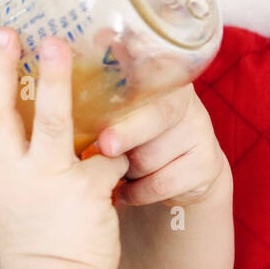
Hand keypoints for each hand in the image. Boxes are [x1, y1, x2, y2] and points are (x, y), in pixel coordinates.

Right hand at [0, 28, 129, 268]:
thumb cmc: (32, 247)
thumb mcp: (6, 205)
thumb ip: (10, 171)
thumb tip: (23, 140)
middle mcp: (10, 175)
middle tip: (5, 33)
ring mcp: (46, 181)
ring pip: (47, 118)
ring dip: (53, 77)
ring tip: (56, 43)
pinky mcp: (83, 190)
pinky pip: (108, 157)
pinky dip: (120, 153)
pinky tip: (130, 153)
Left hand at [95, 84, 227, 206]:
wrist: (182, 174)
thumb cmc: (132, 140)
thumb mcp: (115, 118)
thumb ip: (97, 110)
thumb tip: (62, 107)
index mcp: (157, 78)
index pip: (147, 76)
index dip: (128, 85)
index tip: (109, 112)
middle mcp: (184, 100)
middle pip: (155, 117)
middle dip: (127, 134)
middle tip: (105, 146)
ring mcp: (200, 130)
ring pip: (151, 157)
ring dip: (126, 170)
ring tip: (117, 171)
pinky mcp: (206, 164)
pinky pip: (161, 183)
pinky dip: (138, 192)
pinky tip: (127, 191)